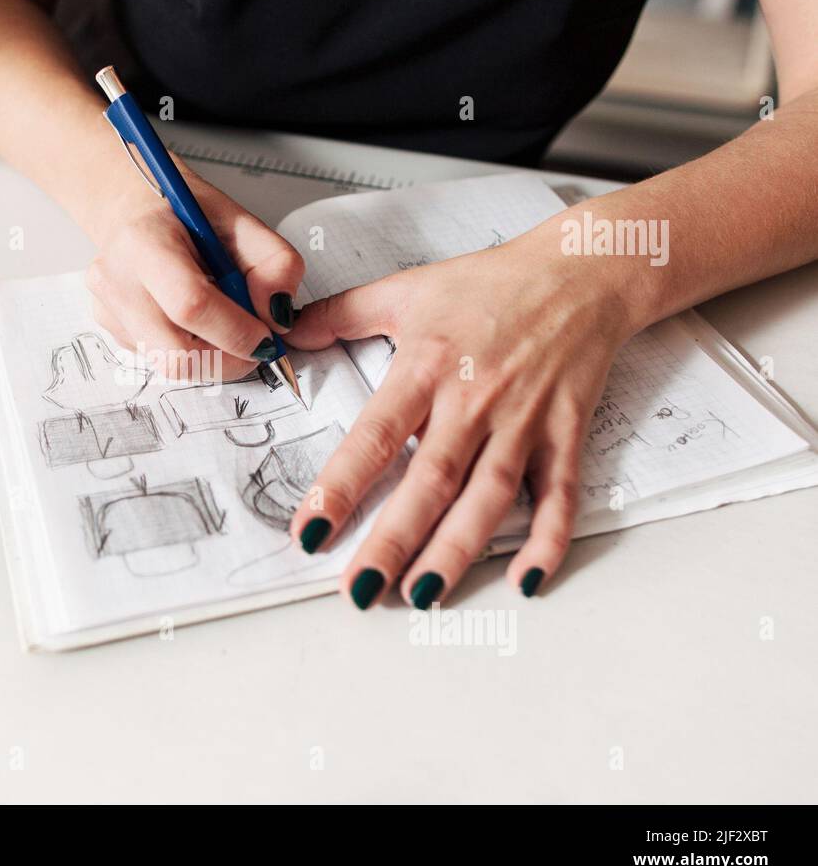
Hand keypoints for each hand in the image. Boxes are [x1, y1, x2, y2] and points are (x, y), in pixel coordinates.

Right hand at [86, 166, 304, 380]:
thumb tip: (277, 318)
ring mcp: (108, 310)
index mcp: (145, 241)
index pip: (190, 304)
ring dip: (211, 356)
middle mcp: (116, 280)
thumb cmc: (186, 216)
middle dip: (227, 359)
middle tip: (252, 341)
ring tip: (220, 320)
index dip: (236, 332)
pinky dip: (190, 350)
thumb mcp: (244, 223)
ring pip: (171, 366)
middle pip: (176, 354)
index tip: (267, 337)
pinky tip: (192, 320)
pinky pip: (161, 360)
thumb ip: (276, 265)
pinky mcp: (111, 331)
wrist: (134, 212)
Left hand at [285, 236, 632, 608]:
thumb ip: (341, 314)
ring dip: (456, 550)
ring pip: (488, 497)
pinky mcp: (565, 433)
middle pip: (430, 480)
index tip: (310, 532)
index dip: (341, 486)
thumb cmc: (490, 283)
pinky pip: (559, 494)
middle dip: (393, 540)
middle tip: (360, 590)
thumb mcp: (406, 289)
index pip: (375, 435)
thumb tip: (283, 329)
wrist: (581, 270)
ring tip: (422, 594)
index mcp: (426, 366)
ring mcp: (523, 421)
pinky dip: (547, 539)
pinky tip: (523, 580)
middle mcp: (473, 400)